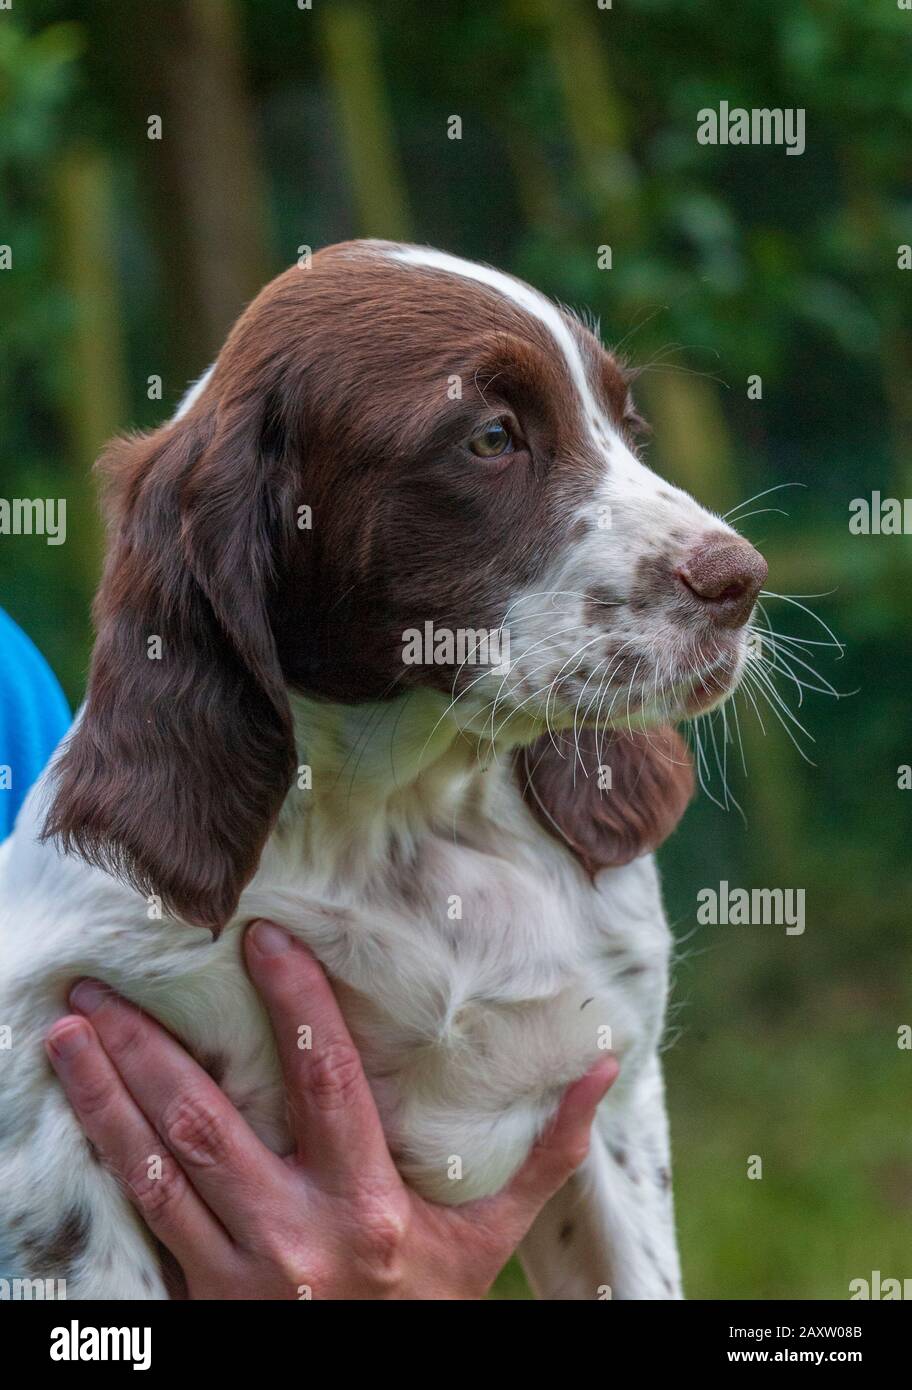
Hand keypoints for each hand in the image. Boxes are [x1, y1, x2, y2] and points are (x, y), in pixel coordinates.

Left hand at [46, 920, 617, 1298]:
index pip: (326, 1080)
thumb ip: (543, 1155)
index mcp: (372, 1210)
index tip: (259, 937)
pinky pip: (141, 1225)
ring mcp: (236, 1275)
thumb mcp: (490, 1241)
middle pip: (207, 1124)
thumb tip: (601, 1068)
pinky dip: (105, 1163)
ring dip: (103, 1099)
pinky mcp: (197, 1303)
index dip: (293, 1001)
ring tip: (67, 1032)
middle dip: (149, 1049)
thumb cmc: (430, 1312)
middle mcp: (296, 1237)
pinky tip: (77, 1113)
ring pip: (155, 1171)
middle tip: (102, 982)